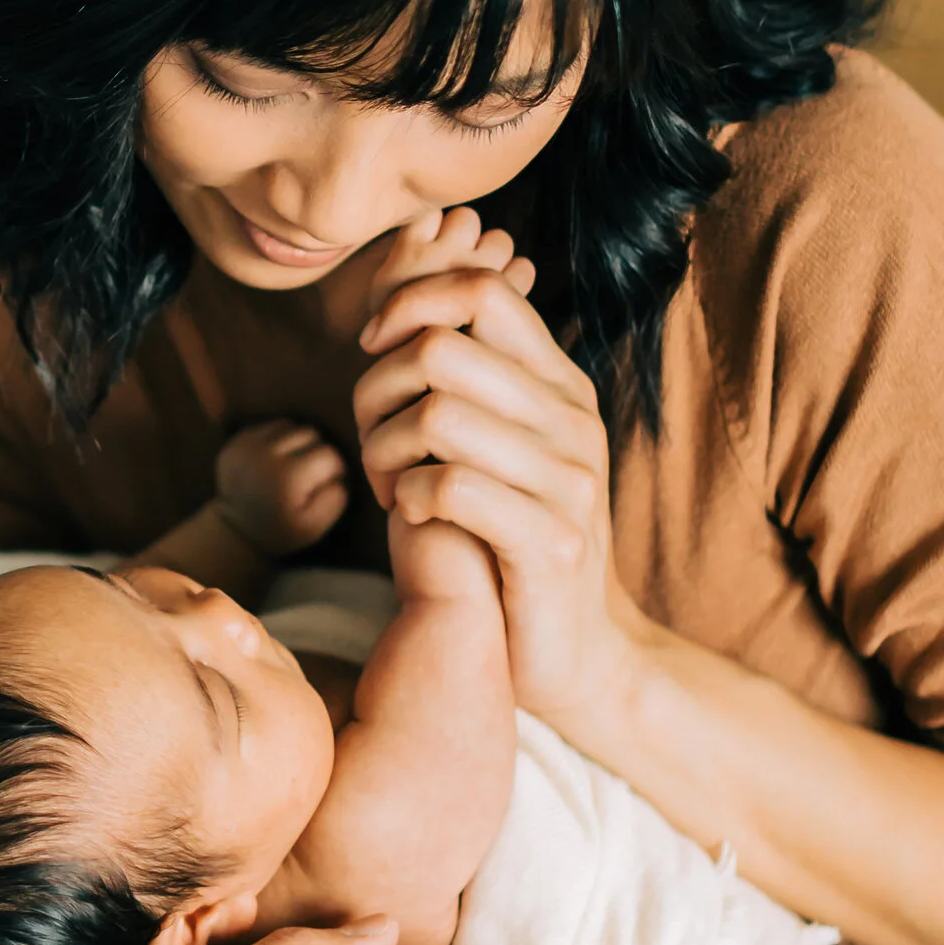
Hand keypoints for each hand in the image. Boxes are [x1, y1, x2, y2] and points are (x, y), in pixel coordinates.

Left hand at [212, 416, 348, 558]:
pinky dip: (277, 438)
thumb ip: (335, 500)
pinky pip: (268, 426)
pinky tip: (274, 457)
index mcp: (289, 475)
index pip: (330, 454)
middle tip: (312, 471)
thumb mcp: (314, 527)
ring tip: (294, 461)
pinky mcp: (237, 440)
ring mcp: (249, 443)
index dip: (335, 468)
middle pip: (310, 433)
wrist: (236, 529)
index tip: (329, 481)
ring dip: (297, 440)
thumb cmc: (281, 530)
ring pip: (289, 425)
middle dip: (317, 450)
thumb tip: (341, 476)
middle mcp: (268, 453)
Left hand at [354, 235, 641, 744]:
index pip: (480, 290)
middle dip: (376, 389)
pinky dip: (409, 497)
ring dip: (384, 449)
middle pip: (440, 349)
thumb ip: (458, 376)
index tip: (372, 347)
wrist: (570, 654)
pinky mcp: (549, 541)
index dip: (408, 303)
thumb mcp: (491, 443)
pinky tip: (411, 517)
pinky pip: (450, 486)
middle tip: (371, 439)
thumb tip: (396, 295)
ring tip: (389, 485)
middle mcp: (572, 421)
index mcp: (559, 384)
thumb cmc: (505, 539)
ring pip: (436, 415)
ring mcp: (569, 480)